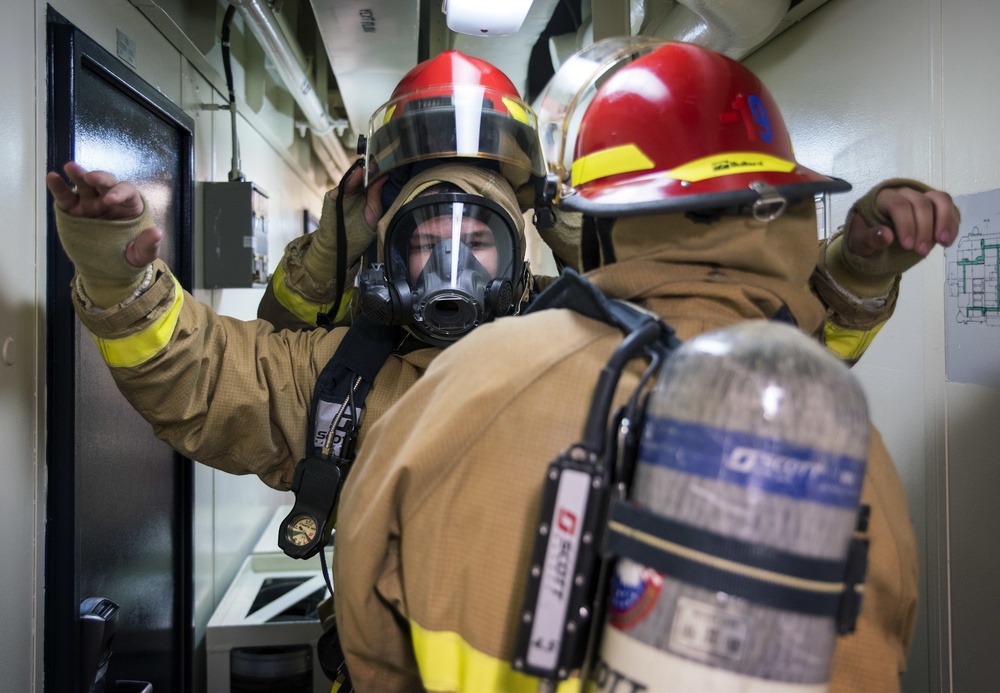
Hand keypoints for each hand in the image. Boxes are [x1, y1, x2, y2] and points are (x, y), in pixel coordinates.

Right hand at [46, 161, 161, 267]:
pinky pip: (65, 196)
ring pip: (85, 184)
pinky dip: (58, 187)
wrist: (110, 266)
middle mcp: (109, 198)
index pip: (127, 192)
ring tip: (70, 167)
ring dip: (78, 174)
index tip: (110, 200)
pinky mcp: (73, 209)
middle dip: (99, 178)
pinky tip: (52, 177)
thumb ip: (148, 244)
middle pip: (106, 182)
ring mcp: (90, 202)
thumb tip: (157, 233)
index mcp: (130, 205)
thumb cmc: (130, 254)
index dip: (119, 193)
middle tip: (90, 177)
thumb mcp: (142, 254)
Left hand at [846, 186, 959, 257]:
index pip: (898, 204)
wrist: (874, 238)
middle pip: (921, 203)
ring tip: (943, 242)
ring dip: (945, 221)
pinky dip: (952, 223)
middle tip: (921, 252)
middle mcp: (904, 192)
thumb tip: (886, 235)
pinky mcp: (934, 204)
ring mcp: (921, 196)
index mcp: (882, 198)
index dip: (906, 224)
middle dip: (924, 228)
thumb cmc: (866, 238)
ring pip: (940, 199)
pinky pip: (949, 206)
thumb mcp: (860, 242)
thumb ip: (869, 239)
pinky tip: (948, 241)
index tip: (908, 246)